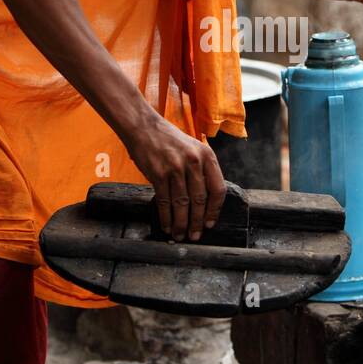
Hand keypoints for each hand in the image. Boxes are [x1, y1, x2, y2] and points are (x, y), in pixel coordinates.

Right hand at [125, 116, 225, 240]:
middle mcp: (194, 162)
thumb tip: (205, 201)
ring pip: (182, 204)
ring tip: (180, 235)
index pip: (218, 189)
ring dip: (181, 224)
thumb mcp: (193, 149)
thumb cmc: (169, 140)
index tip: (210, 223)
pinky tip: (166, 225)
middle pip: (200, 200)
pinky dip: (166, 217)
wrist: (144, 127)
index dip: (215, 210)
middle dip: (197, 222)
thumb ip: (202, 170)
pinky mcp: (159, 174)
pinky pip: (165, 201)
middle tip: (195, 236)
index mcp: (207, 156)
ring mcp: (176, 168)